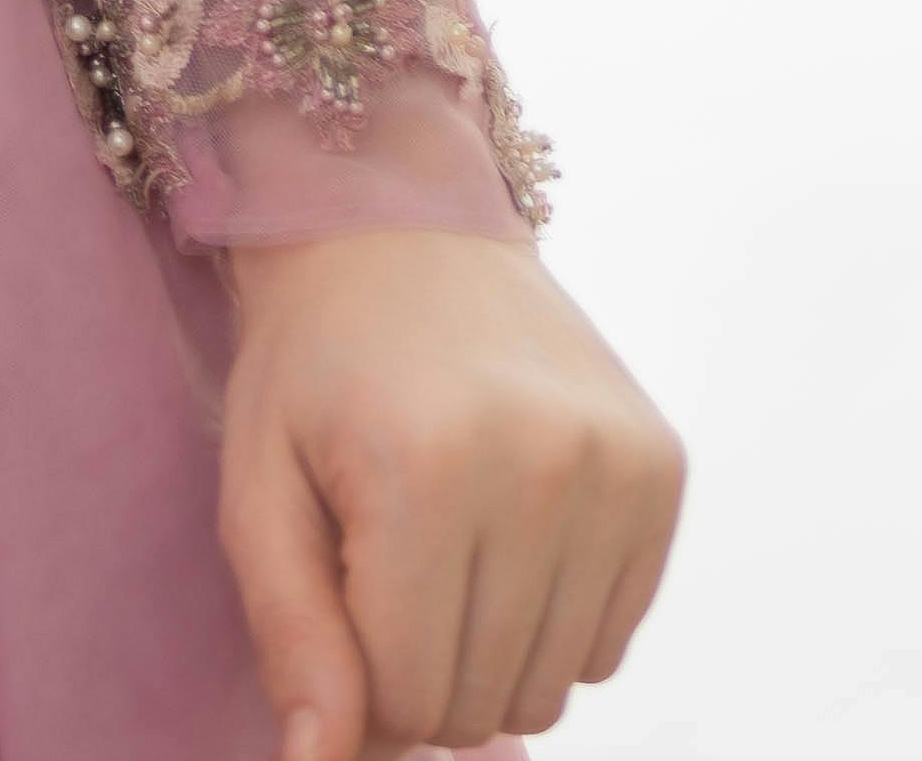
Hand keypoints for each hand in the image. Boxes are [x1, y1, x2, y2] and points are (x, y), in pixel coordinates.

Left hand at [222, 233, 681, 753]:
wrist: (404, 219)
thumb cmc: (316, 362)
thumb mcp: (259, 485)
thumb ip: (291, 637)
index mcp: (426, 468)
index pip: (407, 699)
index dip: (360, 677)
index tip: (341, 595)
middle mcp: (541, 466)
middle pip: (485, 701)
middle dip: (425, 670)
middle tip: (389, 569)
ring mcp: (616, 467)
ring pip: (555, 687)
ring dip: (492, 653)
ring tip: (447, 547)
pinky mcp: (662, 470)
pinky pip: (611, 641)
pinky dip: (555, 621)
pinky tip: (508, 532)